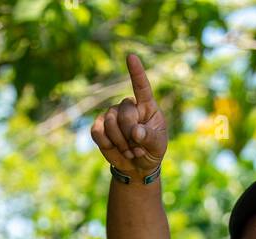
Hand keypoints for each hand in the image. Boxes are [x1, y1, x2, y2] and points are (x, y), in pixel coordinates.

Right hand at [91, 53, 167, 177]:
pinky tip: (116, 149)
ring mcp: (112, 114)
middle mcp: (128, 105)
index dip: (136, 72)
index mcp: (146, 105)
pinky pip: (97, 132)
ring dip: (121, 143)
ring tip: (130, 151)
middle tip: (137, 149)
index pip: (141, 86)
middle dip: (131, 136)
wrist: (137, 166)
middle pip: (125, 114)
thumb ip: (149, 137)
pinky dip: (107, 145)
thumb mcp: (158, 146)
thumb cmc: (151, 150)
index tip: (131, 56)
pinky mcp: (99, 126)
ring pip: (110, 123)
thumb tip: (135, 132)